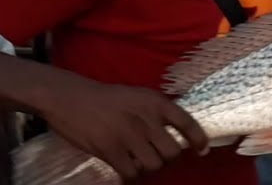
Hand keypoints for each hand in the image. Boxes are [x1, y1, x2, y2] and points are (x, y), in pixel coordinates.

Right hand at [37, 78, 208, 180]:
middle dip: (166, 157)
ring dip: (147, 167)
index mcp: (154, 101)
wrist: (69, 97)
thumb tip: (177, 134)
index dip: (198, 139)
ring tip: (137, 160)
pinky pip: (132, 173)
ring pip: (154, 165)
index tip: (202, 150)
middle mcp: (145, 118)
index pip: (187, 122)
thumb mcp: (136, 95)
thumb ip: (156, 111)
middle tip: (154, 154)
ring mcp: (128, 135)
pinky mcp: (110, 149)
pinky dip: (130, 176)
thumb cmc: (104, 98)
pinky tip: (124, 168)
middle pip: (172, 152)